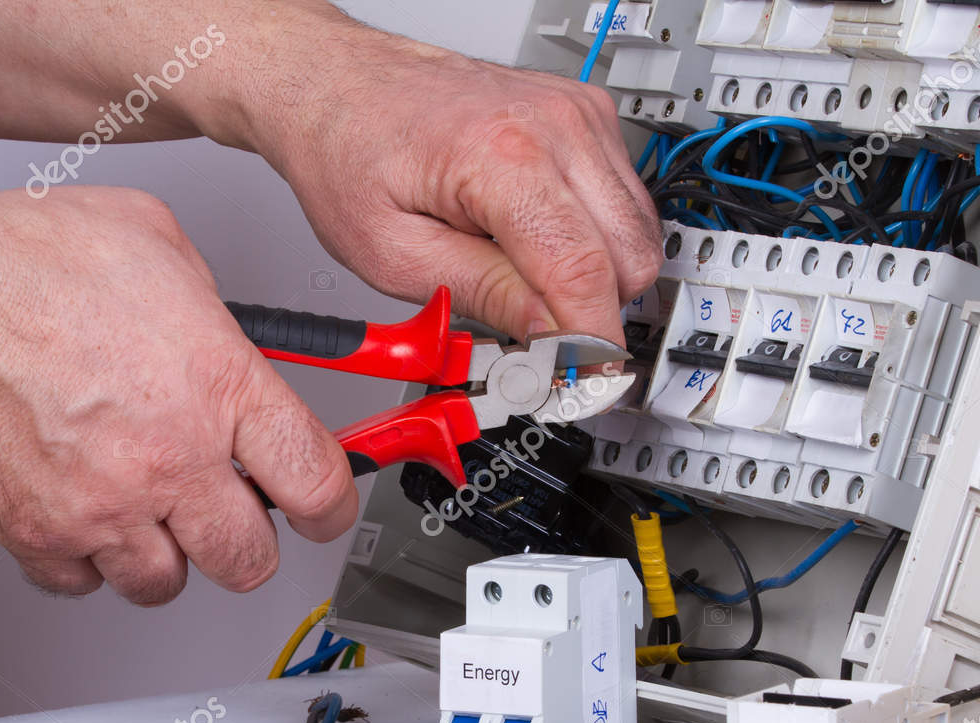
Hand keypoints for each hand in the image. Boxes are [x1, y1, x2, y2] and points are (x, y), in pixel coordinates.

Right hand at [0, 186, 356, 604]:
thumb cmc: (21, 262)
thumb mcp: (155, 241)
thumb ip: (209, 304)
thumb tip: (219, 328)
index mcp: (219, 389)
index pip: (317, 483)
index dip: (331, 503)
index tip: (321, 504)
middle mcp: (171, 461)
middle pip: (250, 560)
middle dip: (247, 541)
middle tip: (228, 511)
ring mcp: (105, 508)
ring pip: (167, 583)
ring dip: (164, 553)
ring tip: (144, 508)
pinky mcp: (39, 537)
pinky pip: (84, 583)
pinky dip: (86, 560)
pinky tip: (80, 512)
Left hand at [252, 22, 660, 345]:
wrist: (340, 85)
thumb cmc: (351, 152)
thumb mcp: (394, 255)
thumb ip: (481, 296)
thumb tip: (547, 338)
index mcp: (504, 154)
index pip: (582, 271)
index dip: (588, 341)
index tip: (582, 379)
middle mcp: (556, 124)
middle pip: (629, 257)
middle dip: (591, 310)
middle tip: (539, 337)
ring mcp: (578, 114)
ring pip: (639, 233)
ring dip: (596, 274)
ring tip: (523, 275)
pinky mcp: (587, 115)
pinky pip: (626, 202)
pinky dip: (595, 236)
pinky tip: (537, 237)